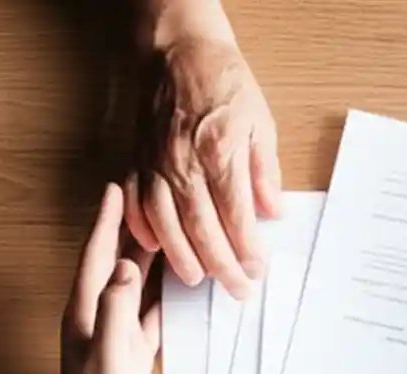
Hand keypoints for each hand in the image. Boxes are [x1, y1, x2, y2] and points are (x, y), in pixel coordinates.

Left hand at [61, 184, 162, 373]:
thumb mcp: (108, 353)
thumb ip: (114, 308)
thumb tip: (123, 263)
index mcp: (84, 311)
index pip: (95, 254)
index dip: (106, 220)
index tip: (116, 187)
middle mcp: (97, 316)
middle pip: (114, 260)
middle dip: (128, 228)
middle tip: (149, 197)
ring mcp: (114, 334)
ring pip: (134, 284)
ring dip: (149, 258)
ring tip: (171, 230)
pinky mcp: (131, 352)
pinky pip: (150, 313)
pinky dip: (164, 294)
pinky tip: (183, 285)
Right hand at [125, 31, 280, 298]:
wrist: (178, 50)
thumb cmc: (223, 83)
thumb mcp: (261, 122)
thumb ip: (266, 171)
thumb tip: (273, 211)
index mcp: (220, 154)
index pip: (236, 218)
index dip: (247, 251)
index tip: (256, 271)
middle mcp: (183, 163)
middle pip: (202, 230)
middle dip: (221, 267)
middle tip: (236, 290)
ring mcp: (154, 163)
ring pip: (165, 224)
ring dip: (181, 257)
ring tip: (195, 279)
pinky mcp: (135, 158)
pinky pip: (133, 202)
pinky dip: (141, 229)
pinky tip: (153, 248)